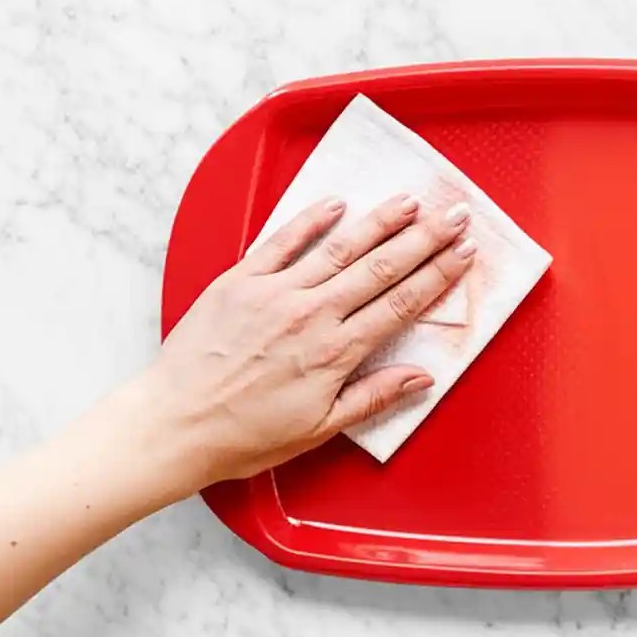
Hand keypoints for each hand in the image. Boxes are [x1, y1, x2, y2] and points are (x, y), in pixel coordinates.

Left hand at [141, 194, 474, 489]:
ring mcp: (273, 293)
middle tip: (456, 215)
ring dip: (379, 221)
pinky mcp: (238, 281)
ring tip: (411, 201)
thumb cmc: (245, 436)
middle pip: (380, 267)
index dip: (437, 275)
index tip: (464, 253)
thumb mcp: (319, 428)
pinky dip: (310, 220)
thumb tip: (422, 377)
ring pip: (339, 248)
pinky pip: (281, 242)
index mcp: (334, 352)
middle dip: (424, 239)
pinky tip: (337, 203)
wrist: (172, 424)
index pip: (400, 304)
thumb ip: (374, 397)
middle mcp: (310, 314)